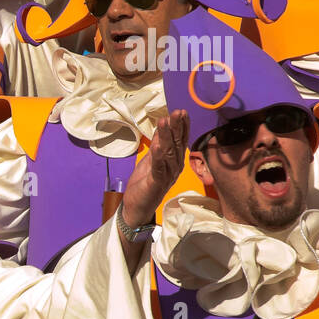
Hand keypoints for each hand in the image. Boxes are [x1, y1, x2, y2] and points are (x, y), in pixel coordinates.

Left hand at [122, 110, 190, 228]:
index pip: (180, 141)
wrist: (137, 207)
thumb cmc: (145, 184)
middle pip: (177, 144)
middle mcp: (175, 167)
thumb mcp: (150, 160)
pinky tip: (158, 145)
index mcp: (174, 161)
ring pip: (169, 153)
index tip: (182, 111)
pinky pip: (159, 168)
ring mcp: (167, 175)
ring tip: (165, 121)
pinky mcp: (157, 183)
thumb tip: (163, 128)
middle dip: (177, 127)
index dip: (182, 126)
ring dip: (167, 136)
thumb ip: (158, 145)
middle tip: (177, 112)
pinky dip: (158, 156)